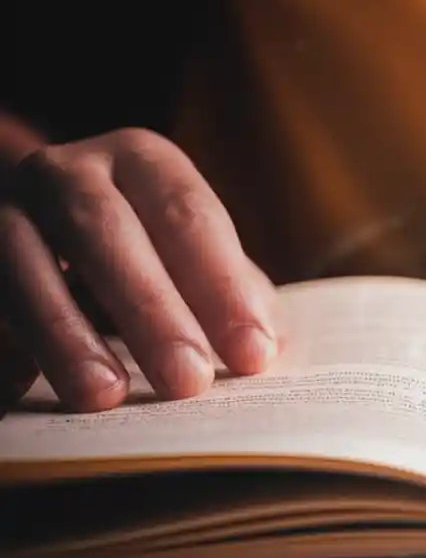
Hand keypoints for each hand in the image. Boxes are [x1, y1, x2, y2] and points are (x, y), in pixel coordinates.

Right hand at [0, 128, 277, 411]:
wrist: (43, 238)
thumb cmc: (145, 257)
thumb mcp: (192, 261)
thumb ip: (234, 294)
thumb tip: (267, 347)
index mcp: (140, 162)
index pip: (188, 216)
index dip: (222, 286)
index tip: (253, 354)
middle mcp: (66, 172)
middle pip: (106, 232)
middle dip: (151, 310)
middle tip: (188, 382)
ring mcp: (3, 210)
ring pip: (25, 264)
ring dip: (65, 334)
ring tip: (105, 395)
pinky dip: (9, 344)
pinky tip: (23, 388)